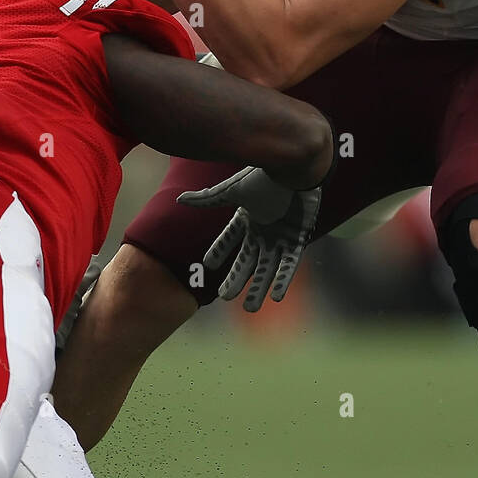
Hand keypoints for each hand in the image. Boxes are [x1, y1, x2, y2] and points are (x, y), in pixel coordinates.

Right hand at [178, 167, 321, 311]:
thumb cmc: (265, 177)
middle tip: (226, 296)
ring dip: (259, 287)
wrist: (295, 170)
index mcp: (247, 217)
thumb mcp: (233, 190)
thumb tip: (180, 199)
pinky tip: (276, 297)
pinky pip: (289, 264)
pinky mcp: (297, 240)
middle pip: (247, 260)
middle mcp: (262, 230)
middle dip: (236, 278)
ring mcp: (280, 236)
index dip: (220, 251)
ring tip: (250, 308)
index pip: (229, 239)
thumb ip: (208, 199)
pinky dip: (283, 279)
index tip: (208, 266)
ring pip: (267, 267)